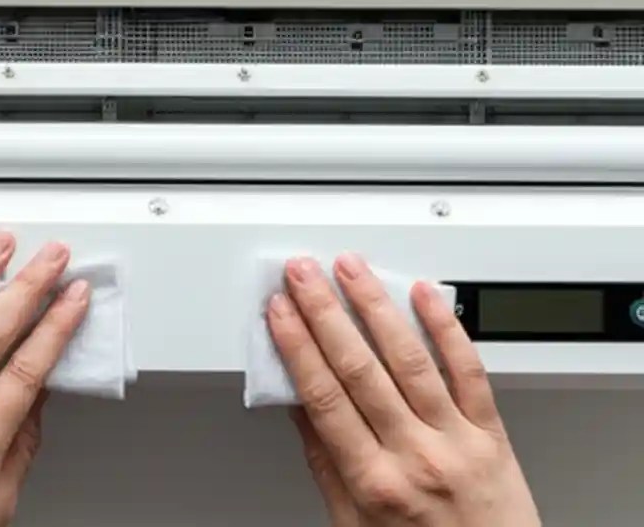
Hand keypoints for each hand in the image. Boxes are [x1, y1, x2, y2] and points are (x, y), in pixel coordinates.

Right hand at [268, 254, 540, 526]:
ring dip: (375, 306)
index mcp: (374, 481)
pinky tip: (425, 295)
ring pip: (410, 360)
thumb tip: (297, 407)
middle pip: (359, 369)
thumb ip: (324, 461)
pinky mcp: (492, 432)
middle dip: (325, 312)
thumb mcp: (352, 522)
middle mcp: (415, 456)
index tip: (278, 311)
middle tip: (303, 273)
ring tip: (351, 269)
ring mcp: (456, 440)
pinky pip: (469, 371)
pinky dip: (447, 328)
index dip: (297, 346)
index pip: (324, 396)